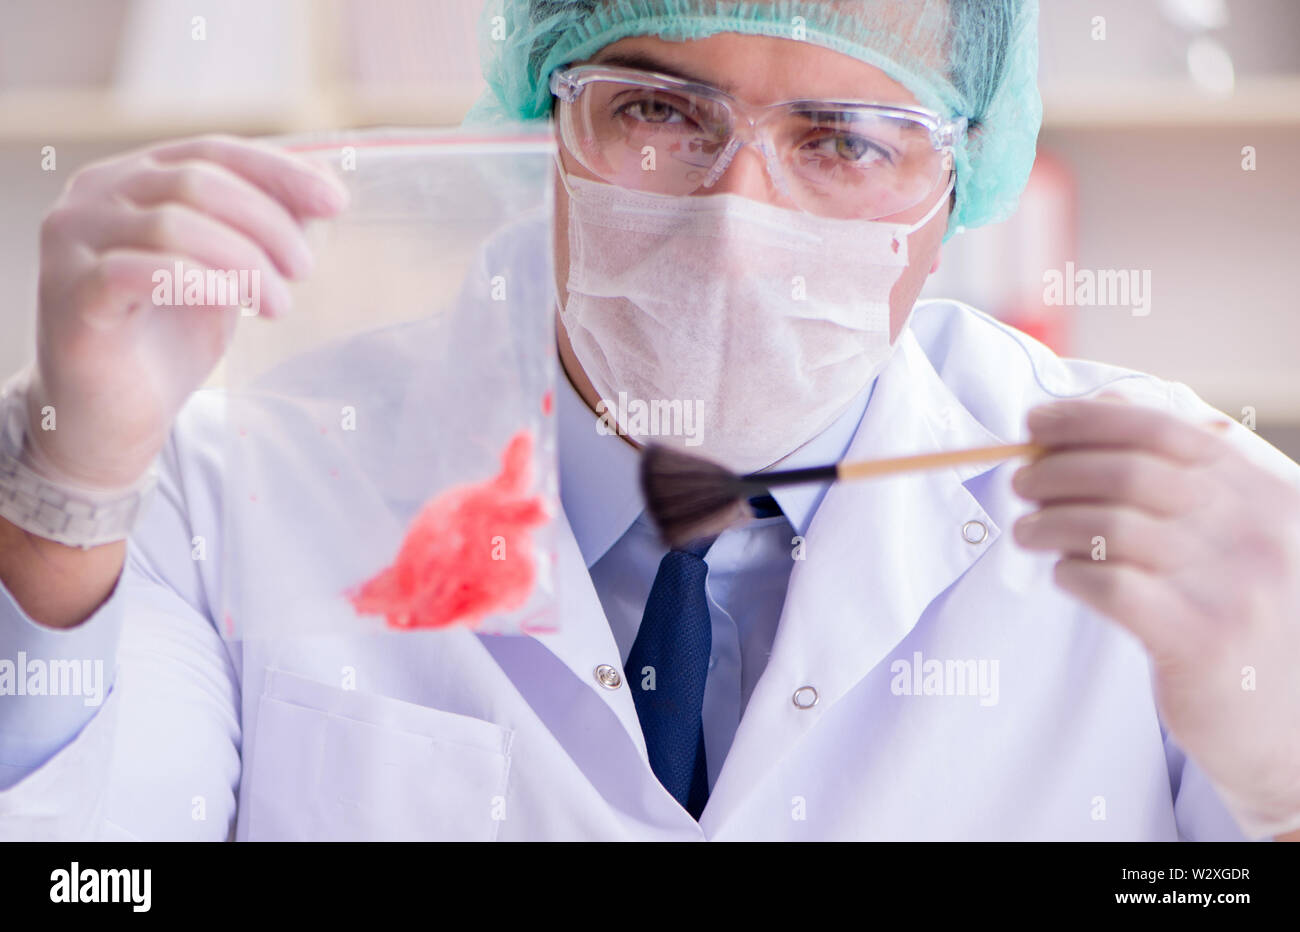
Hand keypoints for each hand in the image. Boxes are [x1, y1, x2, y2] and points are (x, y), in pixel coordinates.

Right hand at [26, 134, 347, 487]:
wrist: (111, 418)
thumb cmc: (168, 340)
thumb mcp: (226, 273)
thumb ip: (259, 230)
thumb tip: (321, 191)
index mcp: (131, 178)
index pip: (212, 151)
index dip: (279, 172)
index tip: (336, 202)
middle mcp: (93, 197)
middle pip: (198, 182)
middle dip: (267, 223)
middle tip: (303, 269)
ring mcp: (73, 242)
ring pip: (174, 223)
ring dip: (244, 261)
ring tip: (277, 304)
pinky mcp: (71, 295)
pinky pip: (140, 271)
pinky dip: (200, 281)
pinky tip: (234, 303)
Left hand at [1011, 394, 1299, 837]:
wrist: (1287, 718)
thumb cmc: (1236, 607)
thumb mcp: (1235, 529)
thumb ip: (1180, 468)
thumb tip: (1097, 404)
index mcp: (1263, 489)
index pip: (1163, 427)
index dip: (1086, 419)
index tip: (1036, 422)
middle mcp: (1257, 530)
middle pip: (1129, 471)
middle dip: (1057, 470)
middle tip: (1021, 483)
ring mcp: (1232, 585)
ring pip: (1110, 526)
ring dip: (1049, 522)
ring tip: (1027, 531)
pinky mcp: (1200, 640)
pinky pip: (1110, 586)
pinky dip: (1071, 573)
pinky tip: (1064, 576)